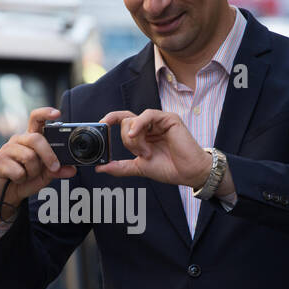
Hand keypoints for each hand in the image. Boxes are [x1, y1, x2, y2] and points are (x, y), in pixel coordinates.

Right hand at [0, 106, 75, 209]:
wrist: (5, 197)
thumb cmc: (24, 181)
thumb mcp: (44, 176)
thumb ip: (57, 170)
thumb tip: (71, 169)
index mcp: (30, 139)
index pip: (36, 119)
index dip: (45, 113)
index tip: (57, 114)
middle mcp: (18, 140)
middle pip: (36, 139)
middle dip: (48, 155)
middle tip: (54, 167)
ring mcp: (6, 149)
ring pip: (29, 157)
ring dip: (32, 172)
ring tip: (26, 176)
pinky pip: (18, 171)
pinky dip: (21, 179)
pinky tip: (15, 179)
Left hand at [96, 109, 210, 187]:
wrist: (189, 173)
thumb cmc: (169, 169)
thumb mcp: (139, 168)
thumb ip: (120, 167)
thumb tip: (100, 168)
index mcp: (143, 134)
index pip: (123, 120)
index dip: (110, 119)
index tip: (100, 125)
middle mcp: (150, 125)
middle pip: (125, 122)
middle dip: (128, 142)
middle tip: (142, 155)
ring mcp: (159, 121)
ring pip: (134, 120)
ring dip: (136, 139)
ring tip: (147, 153)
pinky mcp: (169, 119)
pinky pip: (147, 114)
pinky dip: (138, 124)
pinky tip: (135, 134)